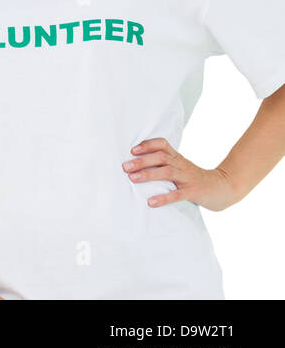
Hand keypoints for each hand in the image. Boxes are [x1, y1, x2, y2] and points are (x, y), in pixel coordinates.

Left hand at [124, 138, 238, 210]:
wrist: (223, 188)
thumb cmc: (194, 177)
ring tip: (132, 179)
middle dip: (141, 161)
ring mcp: (188, 178)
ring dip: (148, 175)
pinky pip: (177, 194)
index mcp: (177, 157)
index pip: (162, 144)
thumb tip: (136, 165)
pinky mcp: (193, 192)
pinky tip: (151, 202)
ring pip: (167, 172)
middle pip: (160, 157)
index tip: (133, 150)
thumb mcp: (180, 166)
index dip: (147, 145)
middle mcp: (181, 165)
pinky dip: (163, 198)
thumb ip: (164, 164)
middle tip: (125, 166)